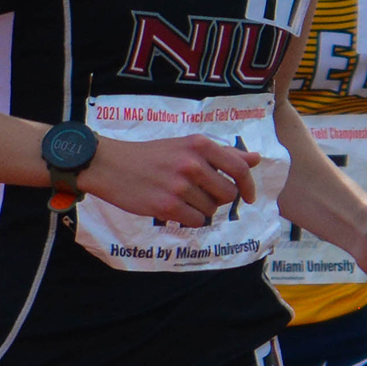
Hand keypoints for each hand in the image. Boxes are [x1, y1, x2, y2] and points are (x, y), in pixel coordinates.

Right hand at [78, 134, 259, 226]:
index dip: (248, 185)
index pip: (239, 168)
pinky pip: (195, 221)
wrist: (111, 165)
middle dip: (219, 199)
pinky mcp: (167, 206)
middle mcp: (192, 163)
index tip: (248, 196)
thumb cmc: (151, 155)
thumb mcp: (186, 145)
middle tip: (201, 195)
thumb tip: (255, 158)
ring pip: (211, 210)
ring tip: (181, 198)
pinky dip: (188, 219)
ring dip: (201, 209)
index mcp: (199, 144)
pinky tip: (174, 208)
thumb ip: (222, 154)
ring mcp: (180, 186)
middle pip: (228, 194)